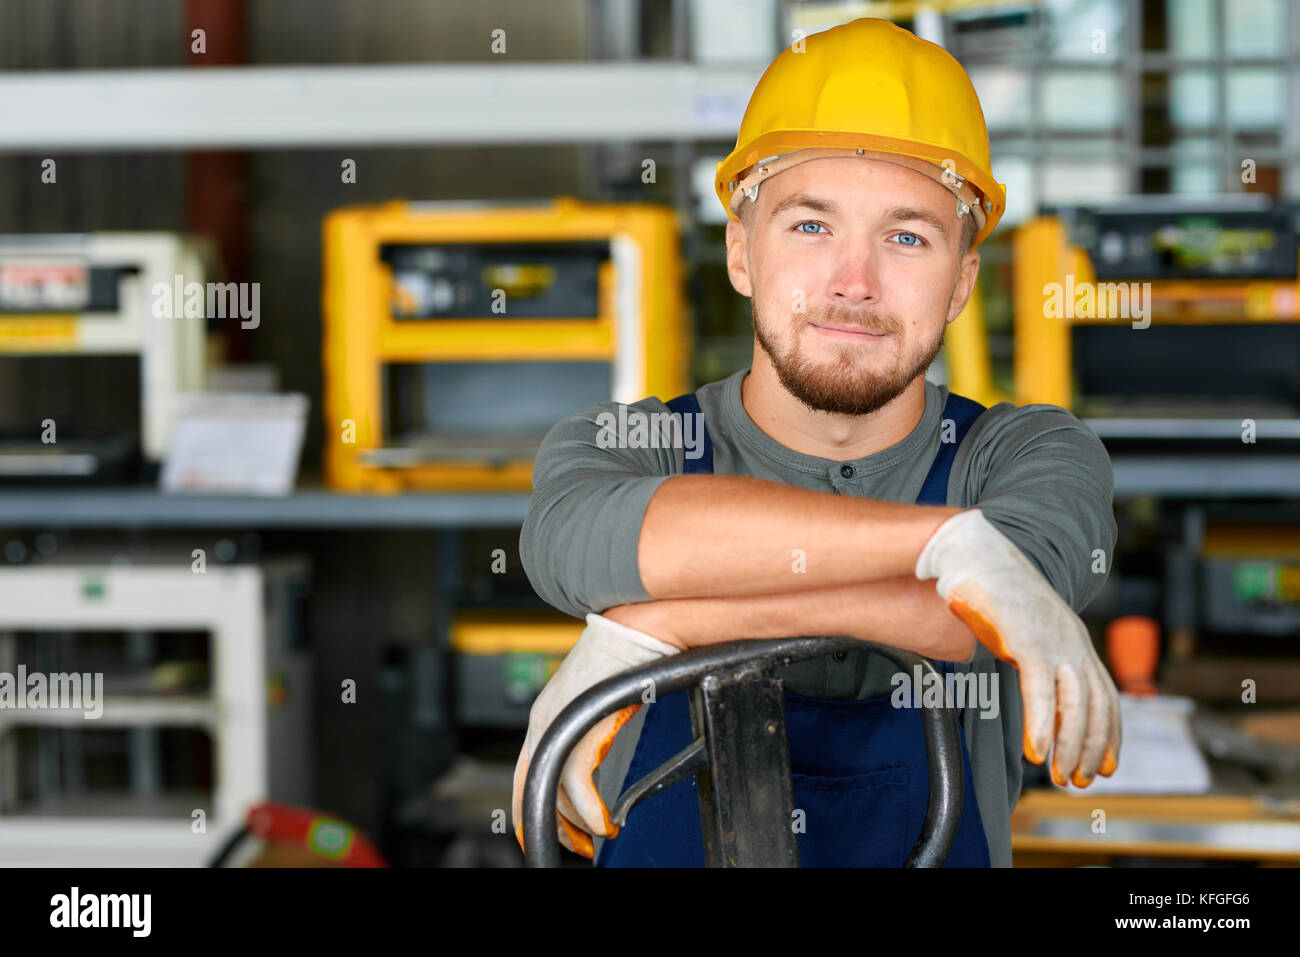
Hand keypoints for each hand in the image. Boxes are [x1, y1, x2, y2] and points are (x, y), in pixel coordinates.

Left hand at [511, 612, 679, 857]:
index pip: (523, 773)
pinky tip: (604, 820)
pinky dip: (591, 811)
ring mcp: (558, 725)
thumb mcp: (595, 698)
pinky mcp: (579, 727)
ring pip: (555, 791)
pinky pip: (577, 785)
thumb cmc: (623, 658)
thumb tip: (596, 749)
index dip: (529, 807)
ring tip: (600, 831)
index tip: (547, 830)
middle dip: (555, 824)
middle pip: (532, 788)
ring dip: (579, 823)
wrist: (635, 630)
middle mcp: (542, 722)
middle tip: (580, 844)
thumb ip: (588, 724)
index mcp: (543, 715)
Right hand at [915, 509, 1120, 787]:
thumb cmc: (991, 590)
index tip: (1104, 767)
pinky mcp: (1028, 637)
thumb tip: (1034, 687)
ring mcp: (1054, 639)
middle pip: (1095, 706)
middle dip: (1091, 748)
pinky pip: (1041, 689)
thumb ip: (1035, 655)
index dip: (1108, 734)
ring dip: (1070, 745)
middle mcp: (1073, 641)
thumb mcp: (1023, 628)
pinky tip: (1037, 751)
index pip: (1105, 696)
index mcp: (1074, 640)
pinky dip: (1041, 724)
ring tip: (1059, 774)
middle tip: (1077, 781)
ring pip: (1075, 704)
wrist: (974, 549)